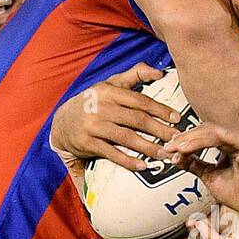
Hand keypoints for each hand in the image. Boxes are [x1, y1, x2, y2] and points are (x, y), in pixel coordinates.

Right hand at [49, 63, 180, 172]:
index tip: (176, 119)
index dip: (160, 109)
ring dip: (148, 147)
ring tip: (165, 154)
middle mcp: (101, 107)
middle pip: (137, 119)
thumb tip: (159, 73)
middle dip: (159, 130)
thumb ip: (134, 75)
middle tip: (177, 139)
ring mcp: (94, 125)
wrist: (61, 122)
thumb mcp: (110, 83)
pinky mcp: (87, 143)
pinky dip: (127, 160)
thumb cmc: (92, 101)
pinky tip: (142, 166)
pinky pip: (111, 153)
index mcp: (109, 91)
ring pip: (126, 137)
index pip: (139, 100)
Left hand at [158, 124, 238, 238]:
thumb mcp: (210, 178)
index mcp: (226, 145)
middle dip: (184, 138)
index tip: (166, 149)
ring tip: (176, 147)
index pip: (201, 136)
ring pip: (212, 131)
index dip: (183, 141)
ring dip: (191, 138)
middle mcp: (234, 141)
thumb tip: (173, 155)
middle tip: (168, 147)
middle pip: (204, 130)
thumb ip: (194, 165)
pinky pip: (225, 137)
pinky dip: (205, 140)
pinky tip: (189, 148)